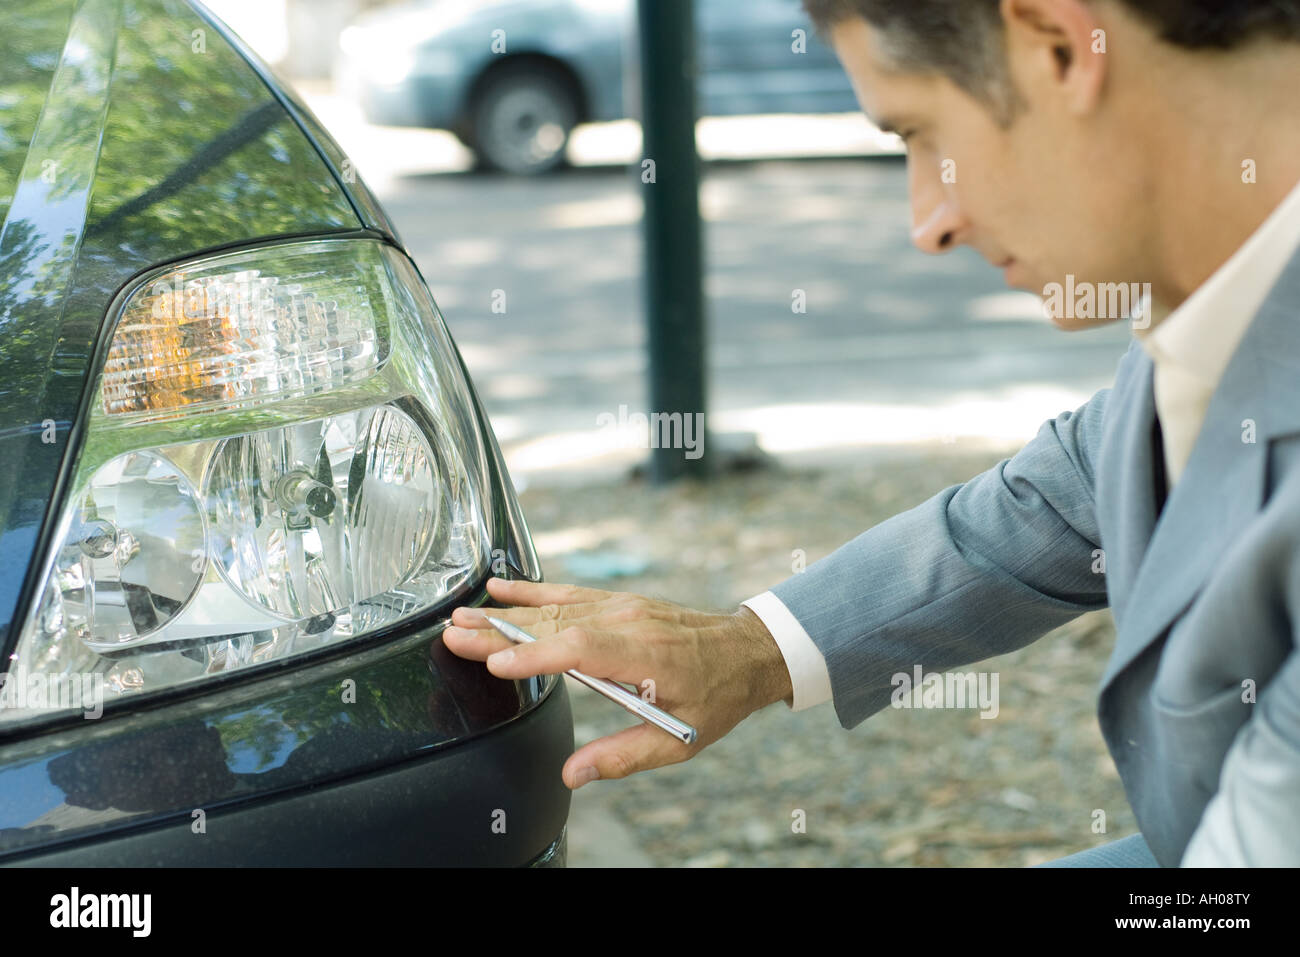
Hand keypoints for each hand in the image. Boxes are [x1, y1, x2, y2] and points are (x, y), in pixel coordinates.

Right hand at [443, 578, 791, 788]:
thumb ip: (623, 756)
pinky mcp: (617, 601)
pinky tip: (500, 590)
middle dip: (501, 631)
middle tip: (454, 636)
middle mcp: (629, 621)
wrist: (746, 649)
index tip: (496, 663)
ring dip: (506, 613)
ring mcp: (621, 606)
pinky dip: (532, 591)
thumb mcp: (679, 740)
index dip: (536, 655)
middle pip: (556, 624)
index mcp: (646, 655)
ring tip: (461, 617)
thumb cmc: (716, 695)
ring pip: (555, 607)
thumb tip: (573, 774)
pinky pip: (568, 593)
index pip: (581, 649)